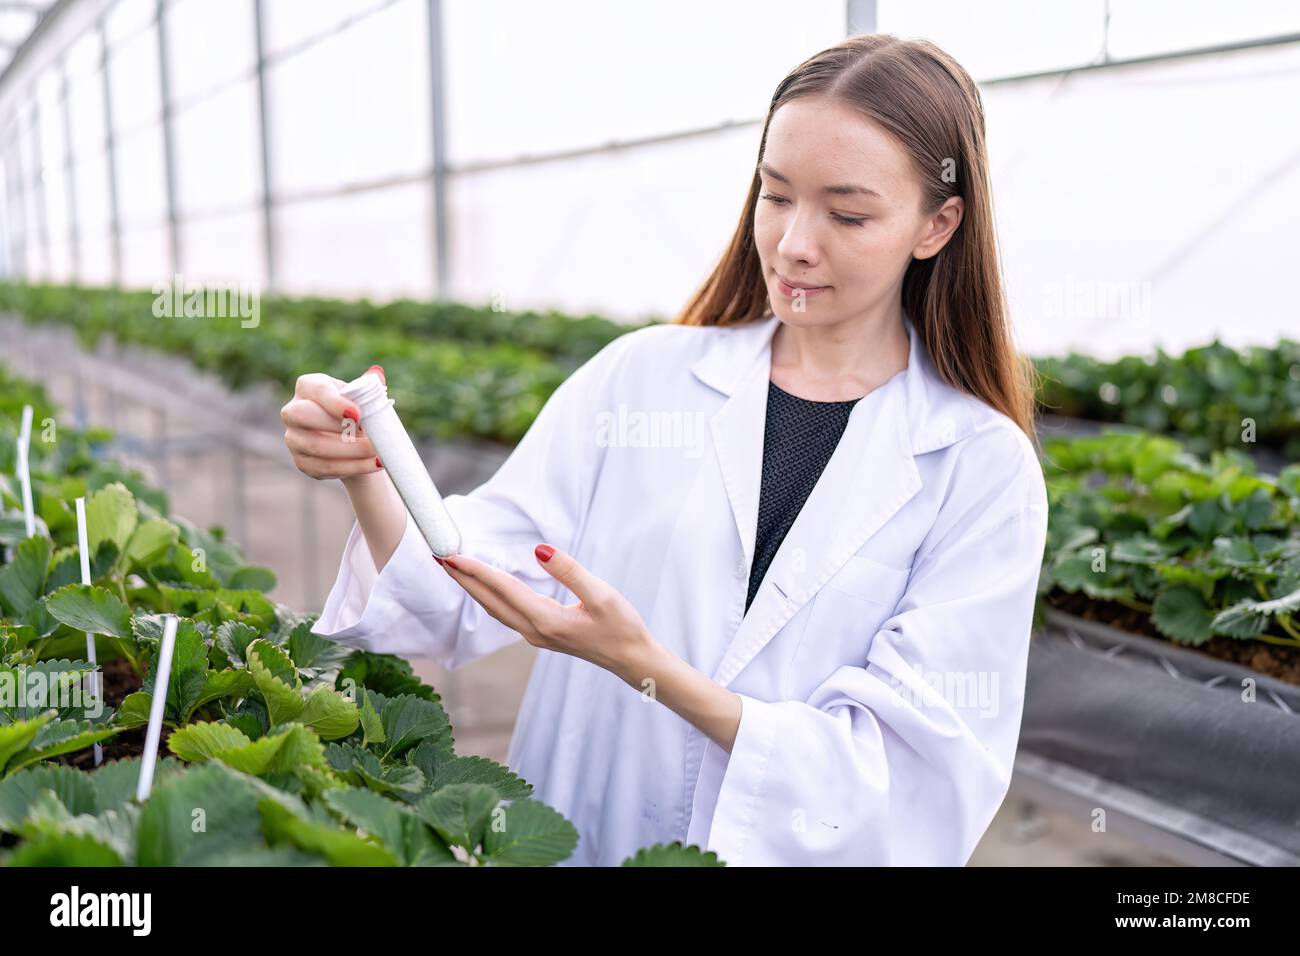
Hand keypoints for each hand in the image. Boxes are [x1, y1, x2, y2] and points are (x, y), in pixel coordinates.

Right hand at [281, 368, 384, 479]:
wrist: (355, 442)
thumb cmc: (358, 412)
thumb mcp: (363, 397)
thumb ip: (369, 386)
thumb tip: (376, 373)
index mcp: (308, 387)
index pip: (315, 390)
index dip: (335, 403)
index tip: (358, 415)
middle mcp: (293, 411)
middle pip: (302, 416)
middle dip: (337, 426)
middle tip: (368, 434)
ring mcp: (294, 438)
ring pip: (315, 446)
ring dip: (351, 451)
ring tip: (377, 451)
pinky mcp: (302, 462)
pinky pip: (325, 467)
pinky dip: (353, 467)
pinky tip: (374, 463)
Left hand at [434, 544, 657, 680]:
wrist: (631, 659)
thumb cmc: (622, 626)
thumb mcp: (601, 595)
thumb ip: (569, 571)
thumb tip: (539, 550)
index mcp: (546, 621)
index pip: (503, 589)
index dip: (476, 570)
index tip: (453, 555)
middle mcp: (534, 631)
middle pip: (490, 601)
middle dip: (464, 579)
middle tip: (440, 556)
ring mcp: (535, 635)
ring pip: (495, 608)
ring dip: (474, 588)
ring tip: (455, 568)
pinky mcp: (541, 633)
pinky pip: (506, 612)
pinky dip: (490, 595)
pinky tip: (485, 585)